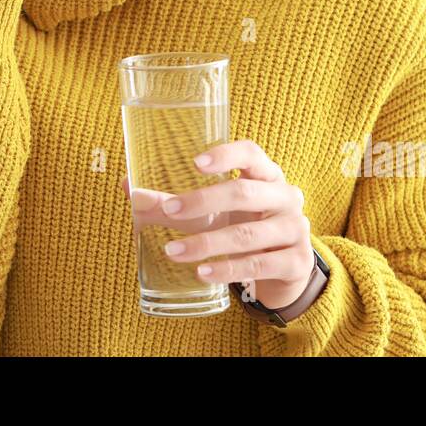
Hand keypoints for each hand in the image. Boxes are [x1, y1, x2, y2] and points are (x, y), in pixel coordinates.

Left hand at [121, 140, 315, 311]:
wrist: (285, 268)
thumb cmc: (243, 225)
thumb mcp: (215, 212)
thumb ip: (174, 203)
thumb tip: (129, 189)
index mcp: (266, 174)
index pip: (251, 153)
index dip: (225, 154)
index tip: (195, 163)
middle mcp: (285, 196)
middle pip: (244, 192)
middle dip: (203, 202)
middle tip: (169, 210)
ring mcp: (295, 229)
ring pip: (247, 234)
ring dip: (206, 243)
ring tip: (173, 252)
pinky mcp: (296, 262)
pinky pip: (259, 264)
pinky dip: (227, 269)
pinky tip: (202, 272)